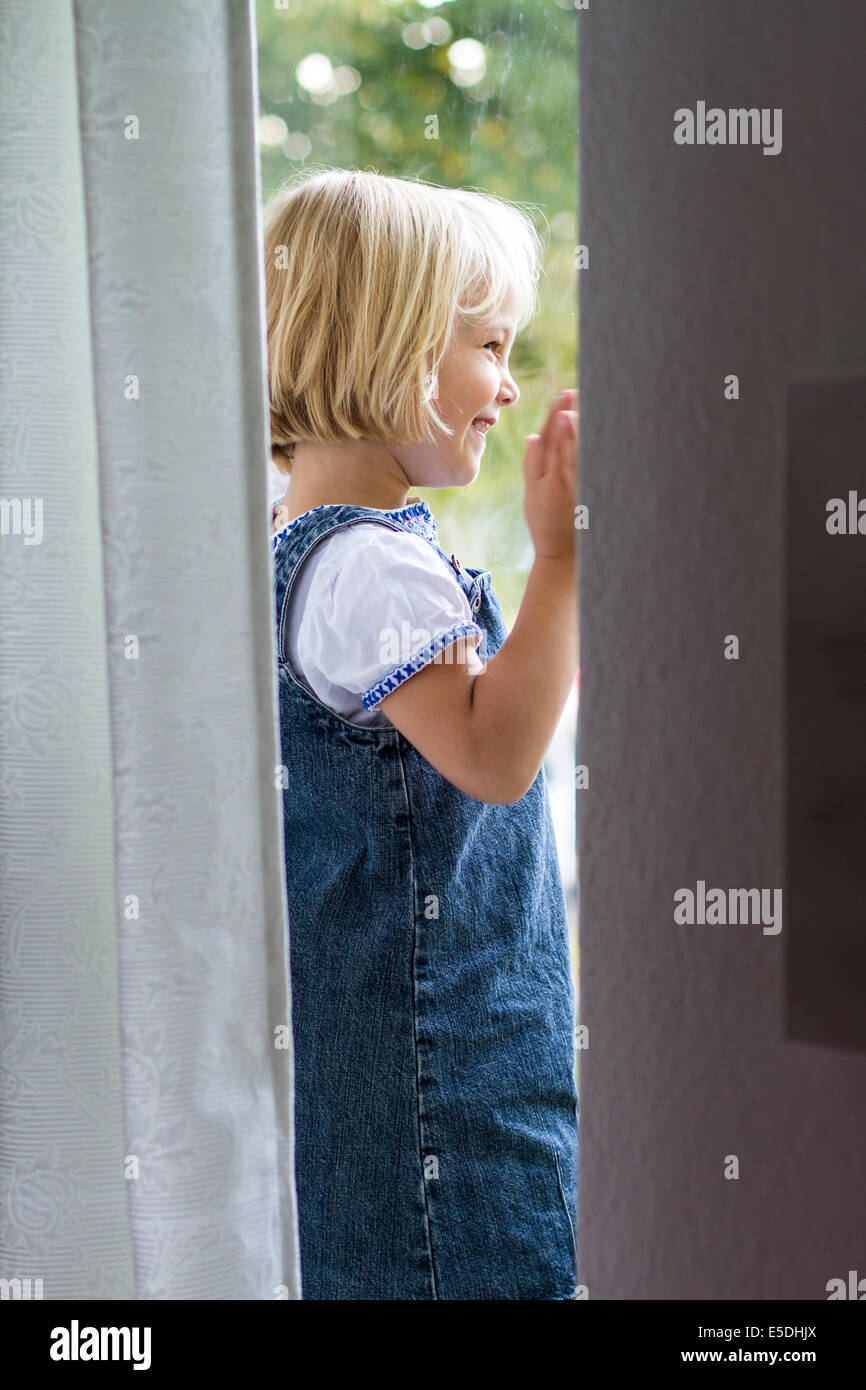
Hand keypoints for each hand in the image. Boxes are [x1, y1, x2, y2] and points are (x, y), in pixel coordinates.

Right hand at [522, 388, 577, 560]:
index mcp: (544, 475)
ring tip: (587, 407)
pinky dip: (594, 451)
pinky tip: (599, 435)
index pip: (550, 438)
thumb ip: (532, 464)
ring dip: (583, 428)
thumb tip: (533, 435)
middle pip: (566, 440)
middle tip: (577, 393)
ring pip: (580, 451)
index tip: (563, 397)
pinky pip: (592, 468)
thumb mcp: (531, 495)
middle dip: (571, 414)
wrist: (562, 554)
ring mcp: (577, 485)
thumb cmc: (545, 524)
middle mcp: (561, 477)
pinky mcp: (589, 494)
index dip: (555, 416)